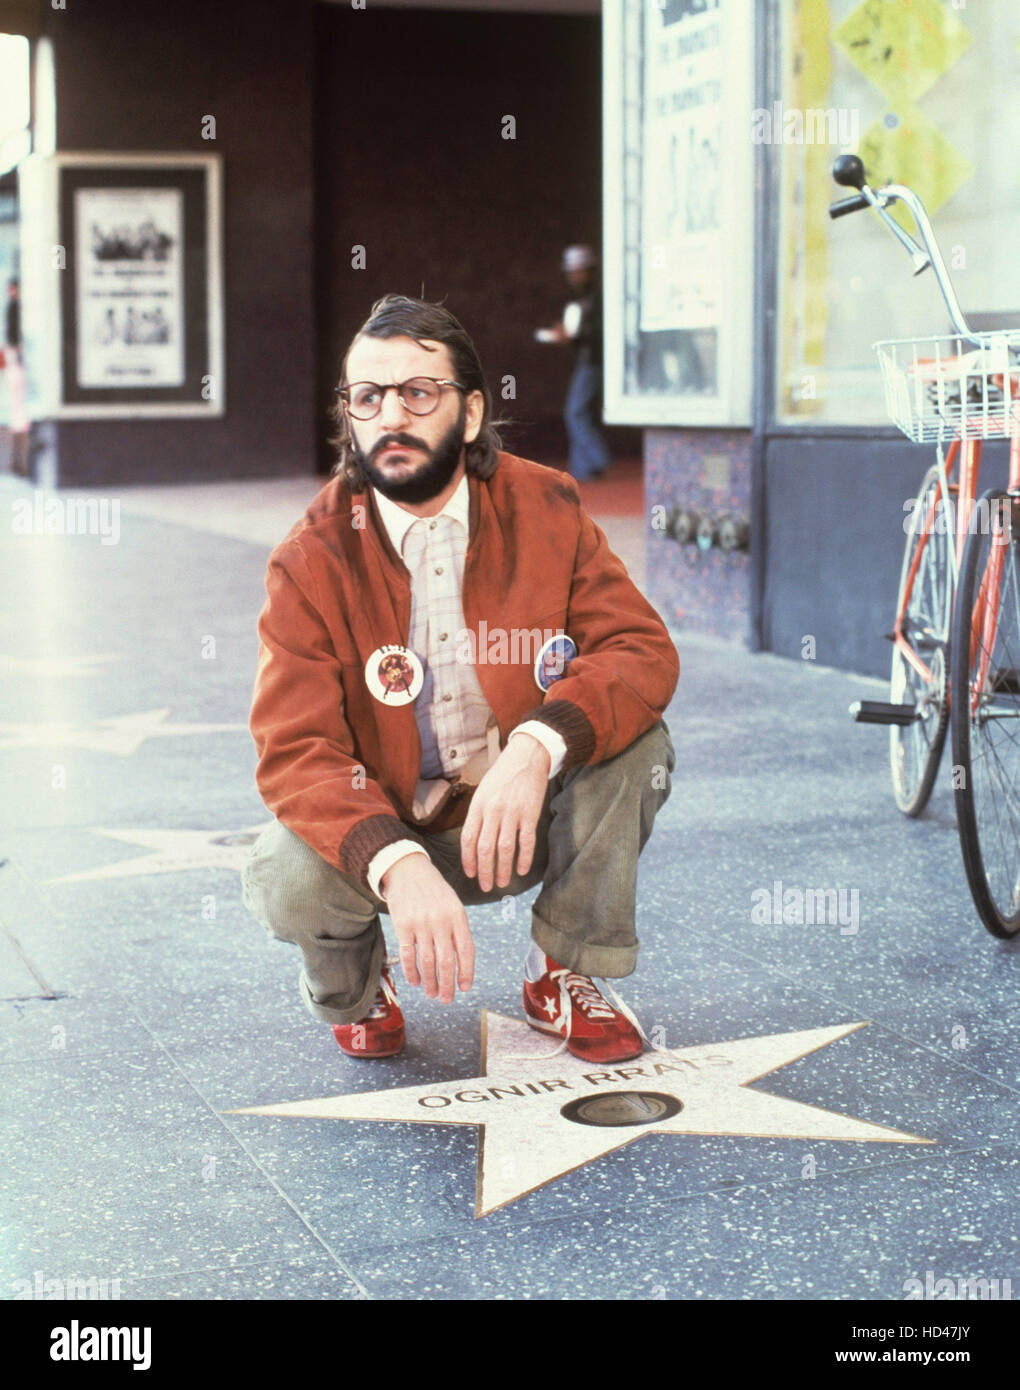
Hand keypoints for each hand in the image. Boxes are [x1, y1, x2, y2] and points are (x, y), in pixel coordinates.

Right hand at [380, 854, 473, 1003]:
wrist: (408, 869)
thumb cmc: (434, 891)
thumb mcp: (452, 904)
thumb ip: (457, 930)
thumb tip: (460, 964)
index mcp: (458, 916)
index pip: (466, 950)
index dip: (466, 972)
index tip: (465, 988)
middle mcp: (441, 920)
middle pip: (446, 961)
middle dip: (447, 985)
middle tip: (446, 999)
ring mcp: (421, 923)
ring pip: (427, 962)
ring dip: (430, 982)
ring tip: (431, 993)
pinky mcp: (402, 925)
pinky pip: (408, 955)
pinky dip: (412, 972)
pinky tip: (415, 981)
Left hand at [460, 734, 549, 891]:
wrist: (526, 757)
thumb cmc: (502, 776)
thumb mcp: (482, 792)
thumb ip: (478, 815)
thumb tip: (473, 843)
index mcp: (478, 806)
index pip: (468, 839)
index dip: (468, 860)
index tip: (471, 874)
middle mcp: (492, 811)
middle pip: (485, 848)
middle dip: (484, 871)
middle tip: (486, 887)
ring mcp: (512, 813)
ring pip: (505, 849)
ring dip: (503, 869)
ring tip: (502, 884)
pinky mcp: (530, 814)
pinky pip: (526, 841)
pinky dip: (523, 858)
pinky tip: (521, 870)